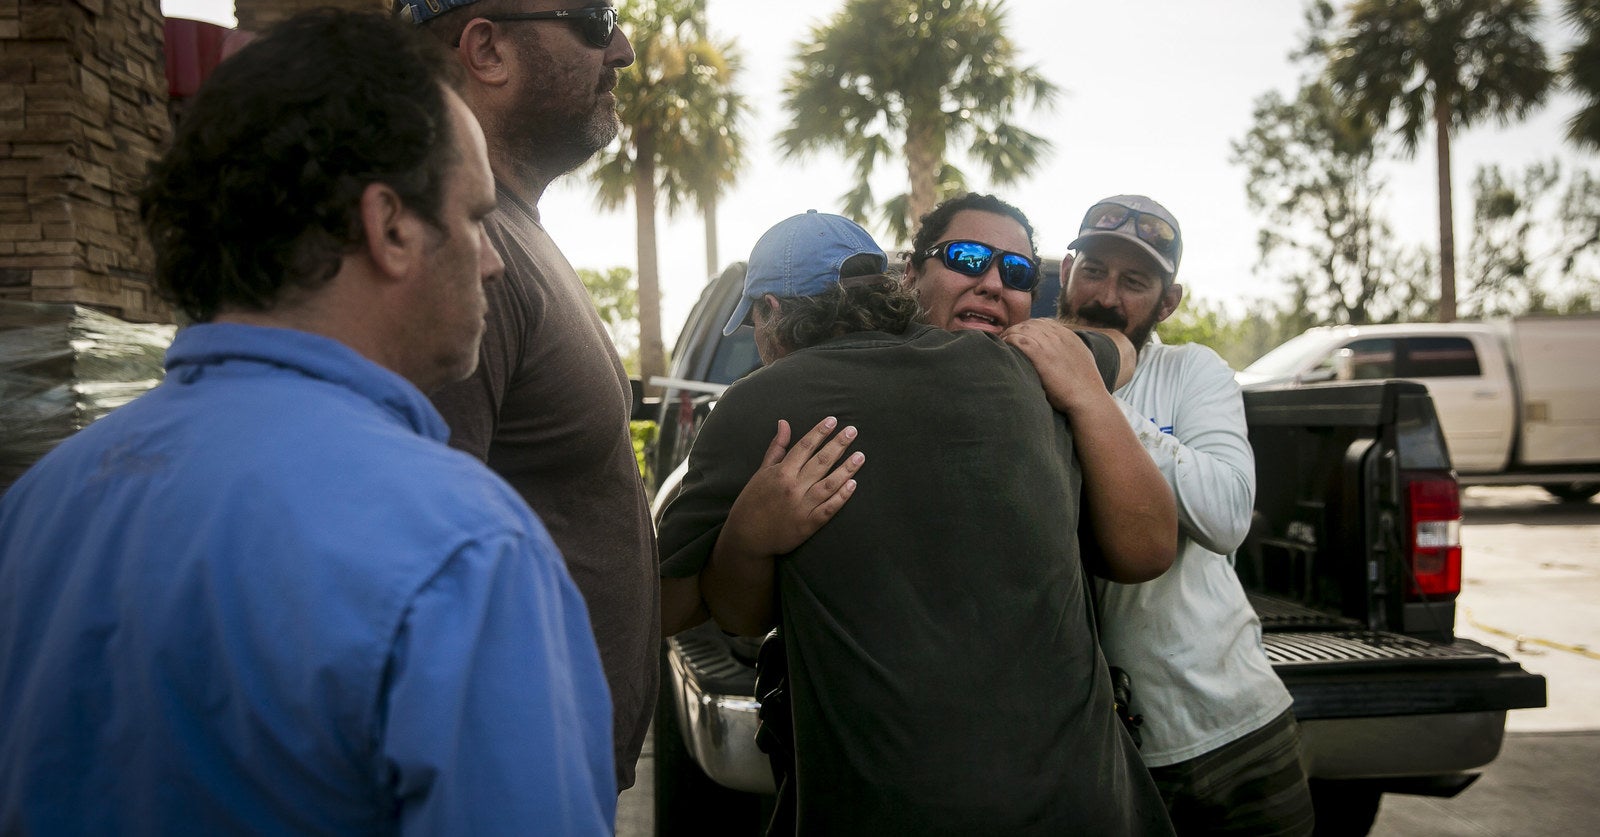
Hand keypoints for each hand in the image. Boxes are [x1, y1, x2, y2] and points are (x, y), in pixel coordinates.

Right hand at [722, 417, 863, 557]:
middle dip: (838, 444)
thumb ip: (777, 448)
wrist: (746, 536)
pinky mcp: (808, 525)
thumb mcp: (762, 472)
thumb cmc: (753, 501)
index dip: (820, 432)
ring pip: (829, 484)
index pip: (805, 446)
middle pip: (821, 461)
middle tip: (853, 431)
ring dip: (846, 469)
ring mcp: (802, 507)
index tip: (833, 420)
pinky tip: (853, 484)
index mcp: (781, 472)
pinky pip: (829, 509)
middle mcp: (793, 487)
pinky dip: (841, 497)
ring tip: (860, 456)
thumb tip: (784, 423)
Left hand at [1001, 318, 1118, 415]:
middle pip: (1031, 324)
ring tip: (1002, 342)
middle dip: (1017, 329)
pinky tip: (1005, 347)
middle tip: (1006, 338)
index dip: (1029, 327)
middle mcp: (1059, 336)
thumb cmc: (1084, 387)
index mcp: (1069, 336)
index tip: (1020, 335)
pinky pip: (1019, 340)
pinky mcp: (1040, 355)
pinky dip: (1009, 341)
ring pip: (1023, 329)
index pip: (1043, 322)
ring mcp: (1049, 344)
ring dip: (1010, 334)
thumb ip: (1070, 352)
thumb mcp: (1082, 360)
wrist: (1088, 398)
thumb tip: (1061, 355)